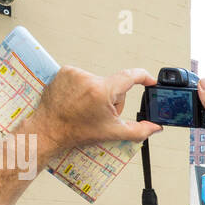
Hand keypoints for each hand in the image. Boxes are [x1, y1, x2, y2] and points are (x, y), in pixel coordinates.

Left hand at [24, 66, 161, 156]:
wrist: (48, 129)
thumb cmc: (76, 131)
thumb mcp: (112, 133)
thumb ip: (139, 130)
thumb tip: (156, 127)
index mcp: (102, 91)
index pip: (130, 76)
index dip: (144, 77)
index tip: (150, 81)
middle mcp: (88, 78)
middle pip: (113, 85)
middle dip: (111, 98)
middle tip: (99, 113)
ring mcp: (75, 73)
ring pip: (99, 81)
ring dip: (97, 94)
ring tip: (85, 108)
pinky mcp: (65, 71)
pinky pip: (84, 77)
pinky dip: (84, 88)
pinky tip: (76, 100)